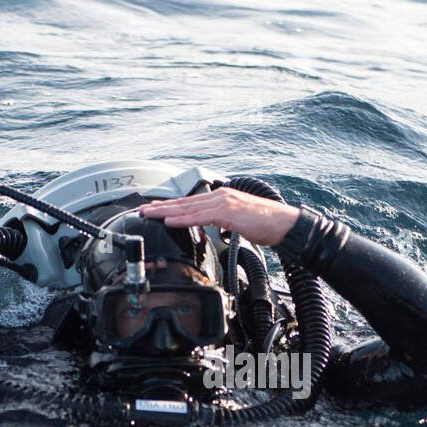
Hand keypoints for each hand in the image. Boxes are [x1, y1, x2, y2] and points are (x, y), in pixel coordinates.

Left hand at [138, 187, 300, 246]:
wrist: (284, 224)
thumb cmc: (267, 224)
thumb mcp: (240, 223)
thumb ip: (225, 223)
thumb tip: (217, 230)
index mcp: (223, 198)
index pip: (191, 203)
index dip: (171, 206)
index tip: (156, 210)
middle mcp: (220, 196)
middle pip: (184, 203)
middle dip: (161, 206)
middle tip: (142, 210)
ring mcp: (223, 203)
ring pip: (187, 208)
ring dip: (165, 211)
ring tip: (148, 214)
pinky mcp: (227, 213)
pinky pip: (199, 217)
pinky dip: (182, 219)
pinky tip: (169, 221)